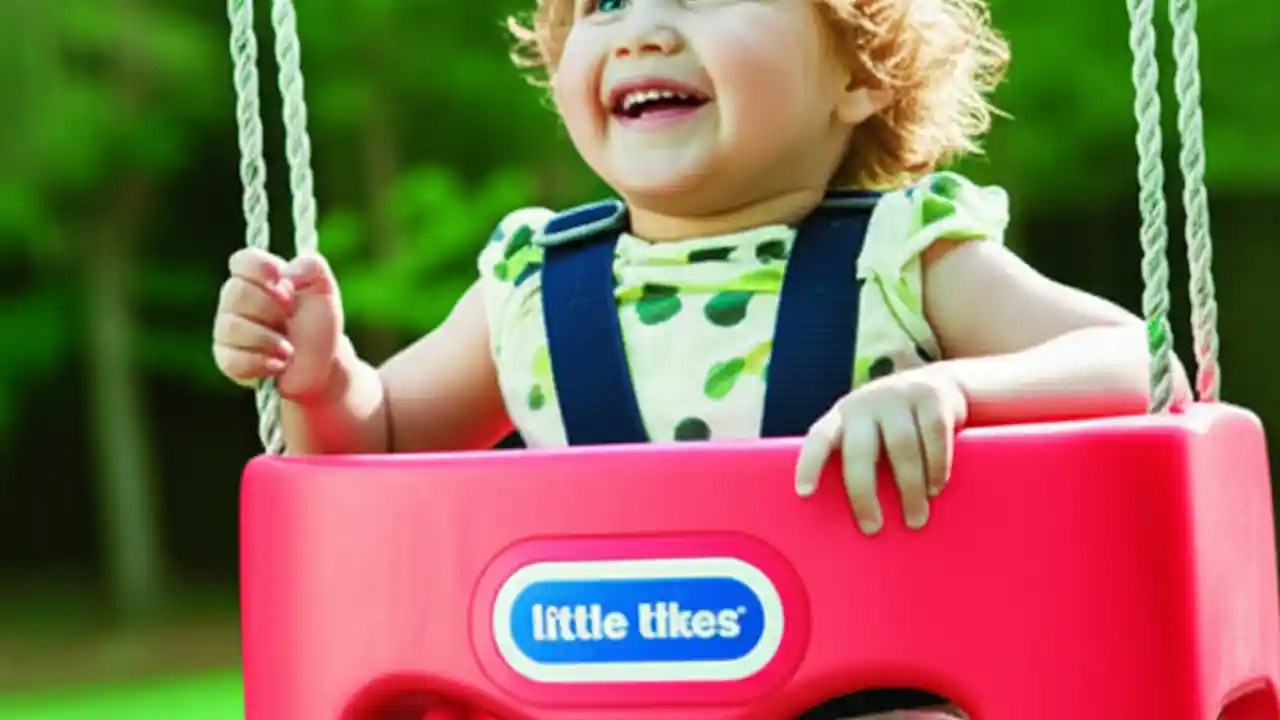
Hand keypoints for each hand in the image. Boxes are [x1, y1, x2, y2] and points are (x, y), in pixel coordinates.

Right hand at [212, 248, 344, 402]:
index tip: (285, 284)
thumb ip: (310, 266)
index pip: (242, 261)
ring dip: (269, 340)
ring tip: (289, 348)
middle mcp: (236, 300)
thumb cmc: (318, 322)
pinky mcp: (227, 359)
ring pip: (232, 327)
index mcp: (257, 277)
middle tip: (290, 318)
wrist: (322, 363)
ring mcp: (228, 329)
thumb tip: (285, 274)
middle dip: (273, 310)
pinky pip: (232, 359)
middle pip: (236, 293)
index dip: (262, 270)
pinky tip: (278, 364)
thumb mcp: (324, 287)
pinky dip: (261, 363)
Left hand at [794, 365, 967, 534]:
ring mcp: (899, 396)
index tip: (804, 493)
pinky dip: (936, 468)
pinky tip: (935, 489)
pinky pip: (934, 437)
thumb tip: (858, 517)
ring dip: (910, 488)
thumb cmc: (894, 424)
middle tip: (872, 529)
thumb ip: (858, 458)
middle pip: (860, 451)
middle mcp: (866, 403)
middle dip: (863, 493)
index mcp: (843, 416)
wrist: (939, 383)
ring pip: (902, 447)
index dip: (809, 464)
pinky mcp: (932, 396)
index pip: (818, 438)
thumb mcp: (869, 431)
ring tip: (915, 518)